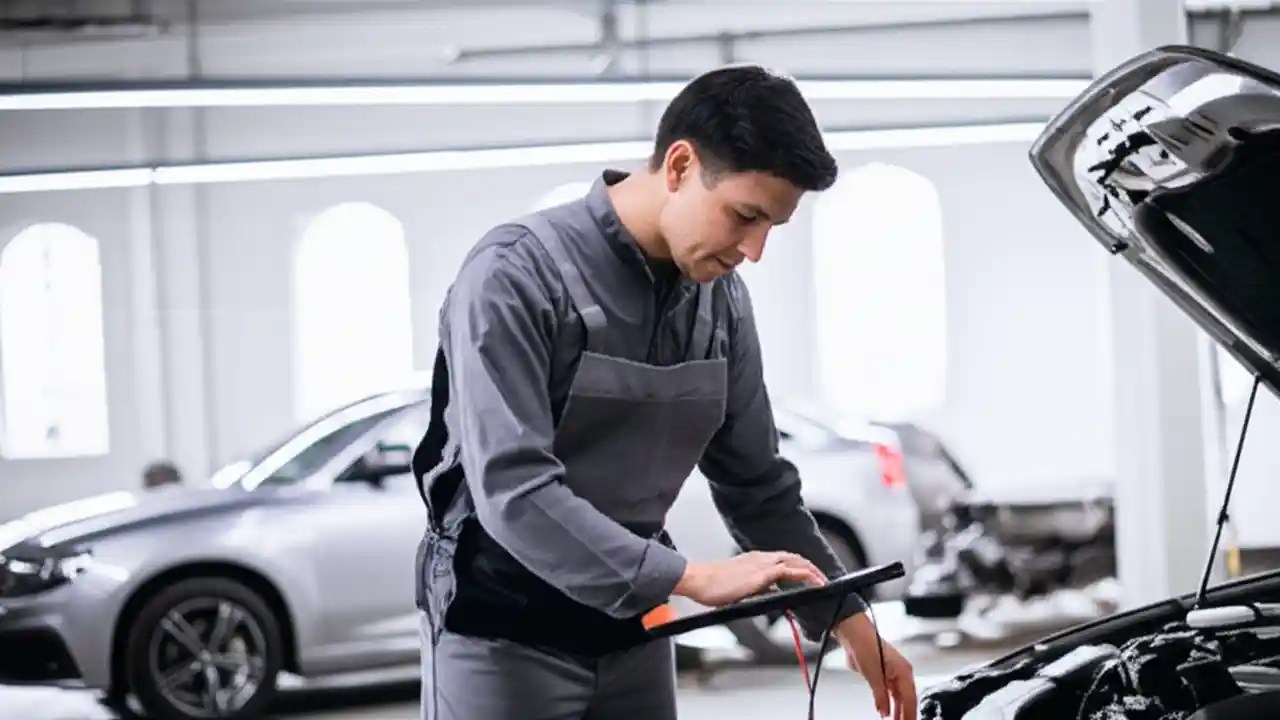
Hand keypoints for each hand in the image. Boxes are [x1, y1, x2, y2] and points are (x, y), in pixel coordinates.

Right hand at [672, 551, 826, 606]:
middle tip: (821, 578)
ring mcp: (762, 564)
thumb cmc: (711, 586)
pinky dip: (806, 575)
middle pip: (792, 557)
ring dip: (812, 570)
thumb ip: (754, 588)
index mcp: (754, 560)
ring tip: (823, 581)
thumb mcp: (737, 587)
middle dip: (809, 566)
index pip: (782, 559)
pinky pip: (791, 571)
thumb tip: (769, 593)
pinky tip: (815, 583)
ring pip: (795, 561)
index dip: (797, 565)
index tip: (808, 574)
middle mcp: (760, 558)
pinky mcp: (762, 574)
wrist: (698, 581)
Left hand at [837, 613, 916, 719]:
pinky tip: (885, 710)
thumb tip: (885, 712)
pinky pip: (888, 692)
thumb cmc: (868, 647)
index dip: (910, 713)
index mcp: (904, 672)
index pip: (910, 698)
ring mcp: (892, 673)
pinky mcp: (882, 674)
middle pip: (906, 698)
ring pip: (897, 696)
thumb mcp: (875, 677)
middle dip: (904, 713)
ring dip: (896, 709)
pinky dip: (887, 701)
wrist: (855, 637)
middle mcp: (901, 673)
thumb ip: (881, 697)